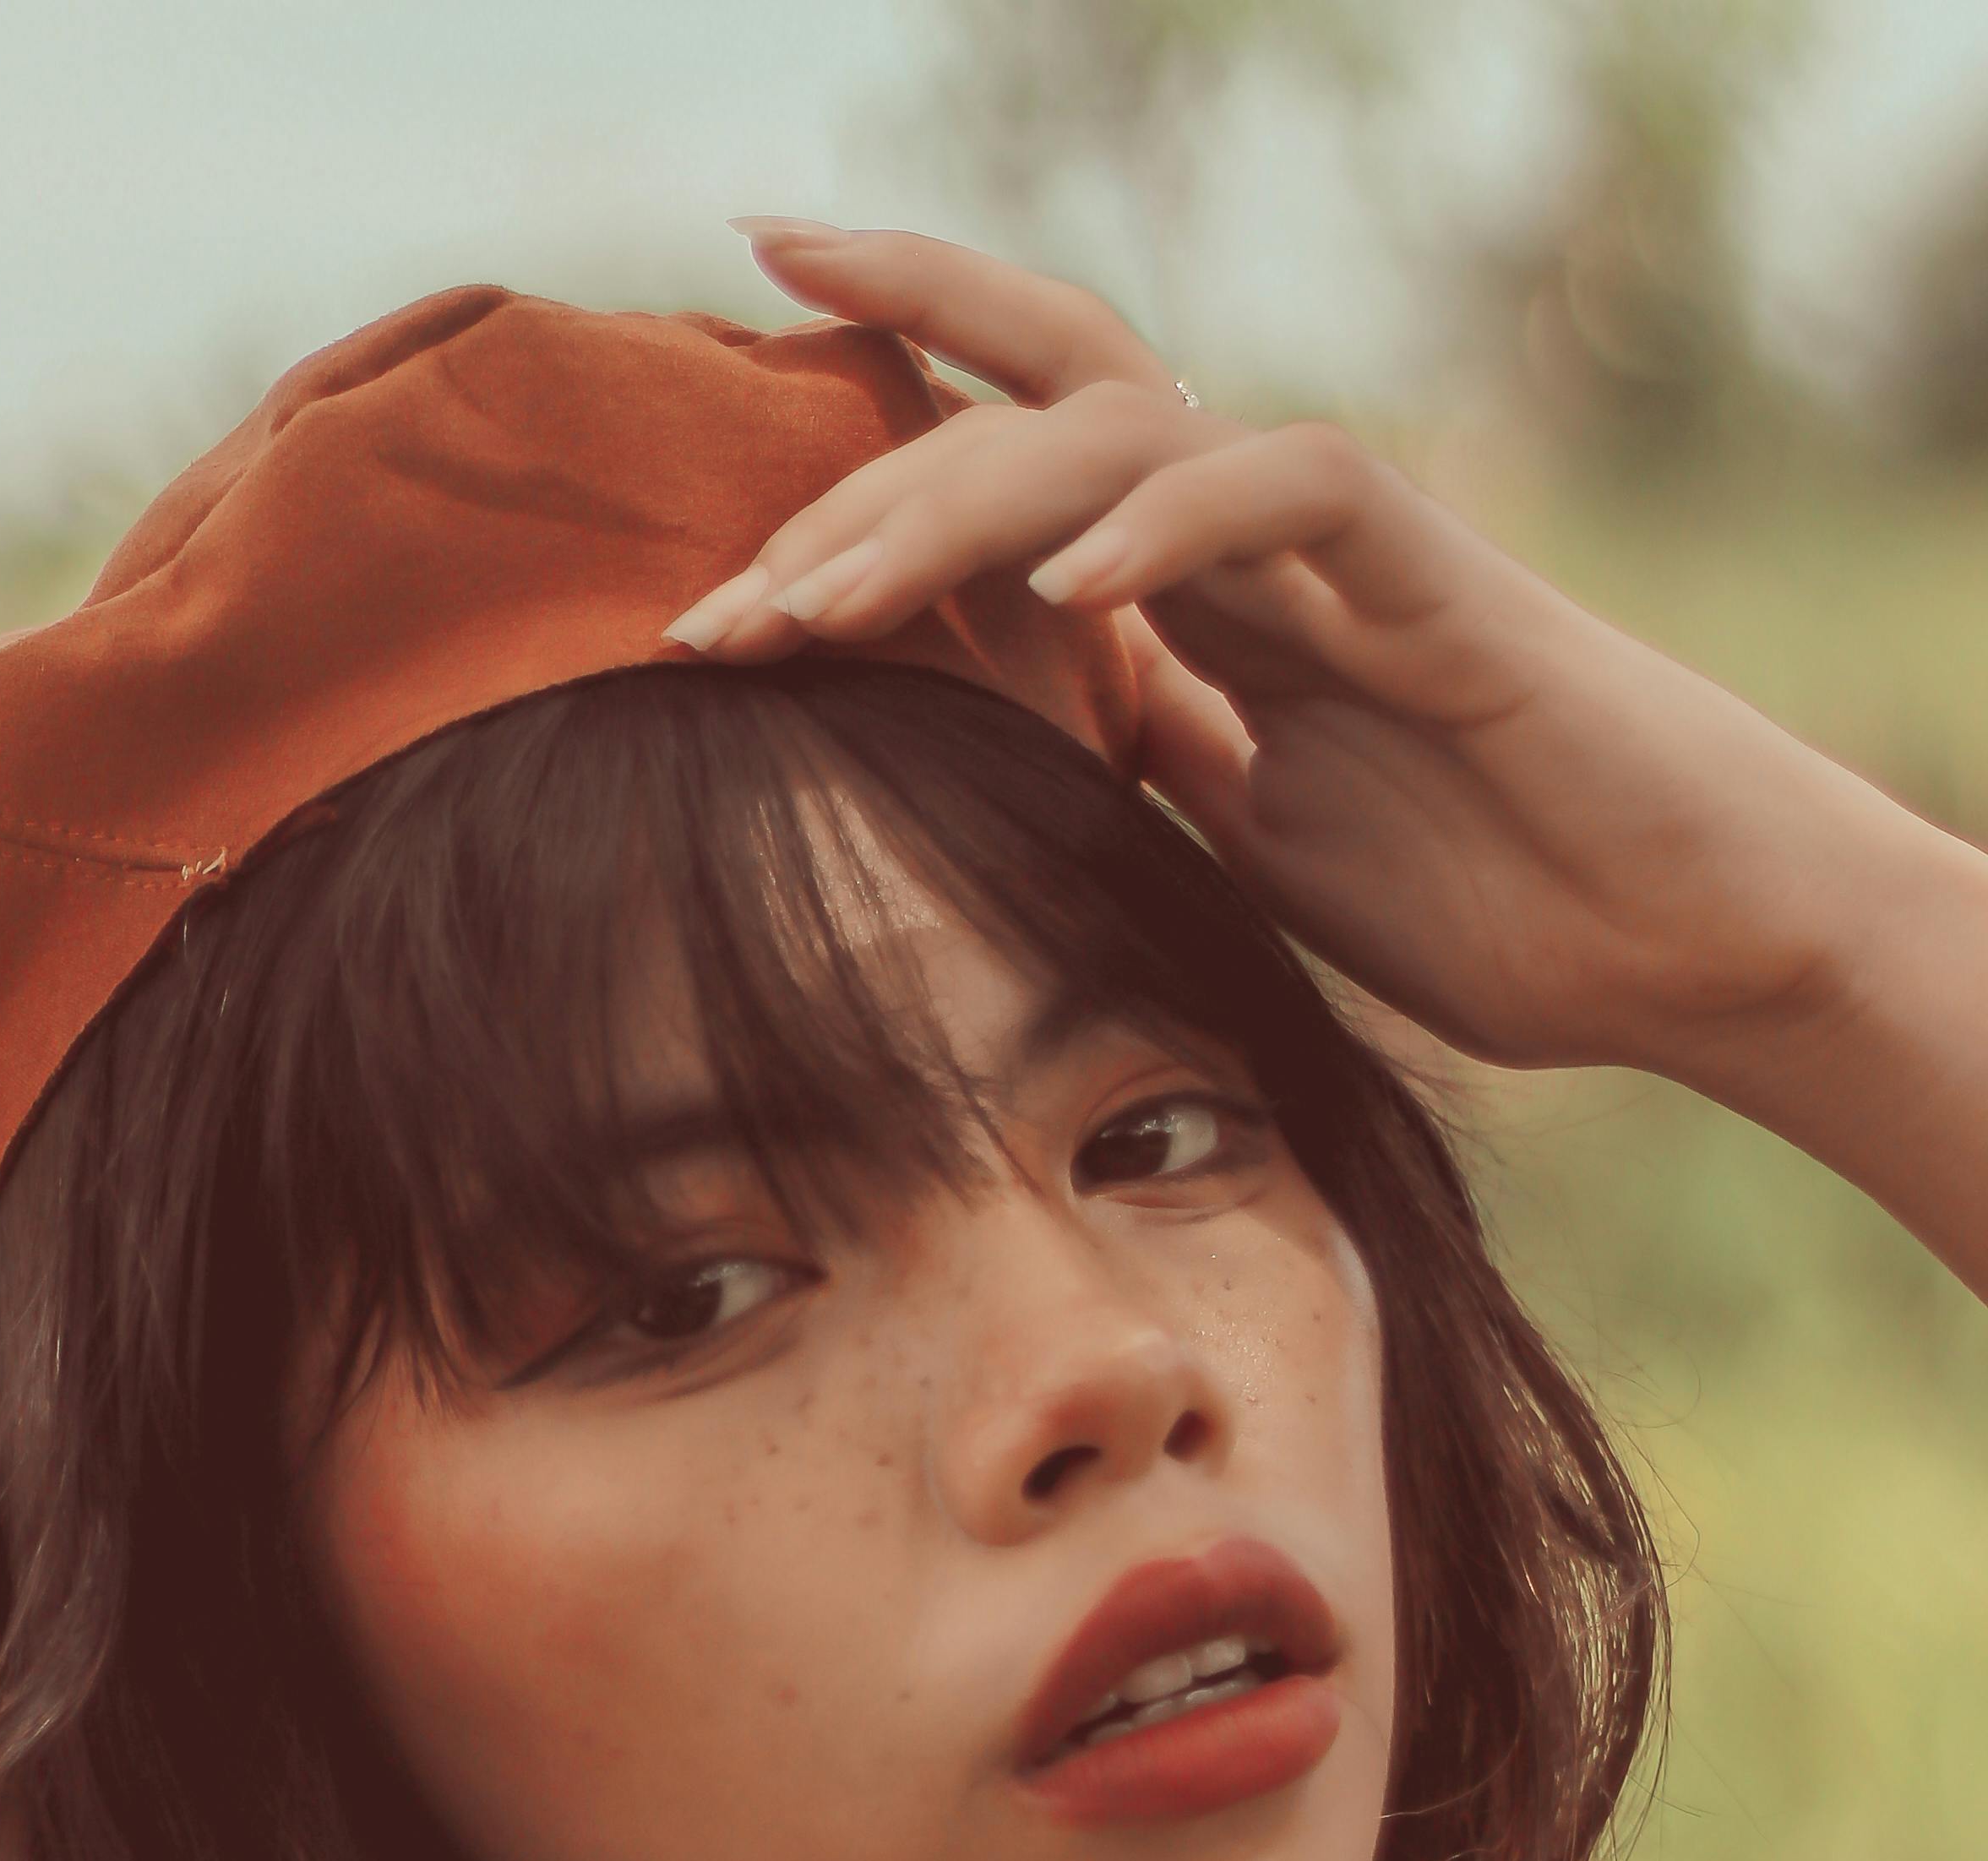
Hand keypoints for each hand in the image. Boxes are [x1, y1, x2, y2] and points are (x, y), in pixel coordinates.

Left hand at [676, 223, 1937, 1102]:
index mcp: (1193, 596)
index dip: (866, 441)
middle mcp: (1247, 536)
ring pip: (1122, 427)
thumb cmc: (1472, 901)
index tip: (710, 516)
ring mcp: (1339, 545)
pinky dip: (1174, 524)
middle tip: (715, 596)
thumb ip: (1121, 797)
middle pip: (1030, 405)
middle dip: (856, 480)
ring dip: (955, 506)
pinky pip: (1292, 489)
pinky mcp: (1435, 582)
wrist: (1661, 943)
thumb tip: (976, 809)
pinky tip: (1075, 589)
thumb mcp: (1227, 866)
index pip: (1008, 458)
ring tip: (824, 601)